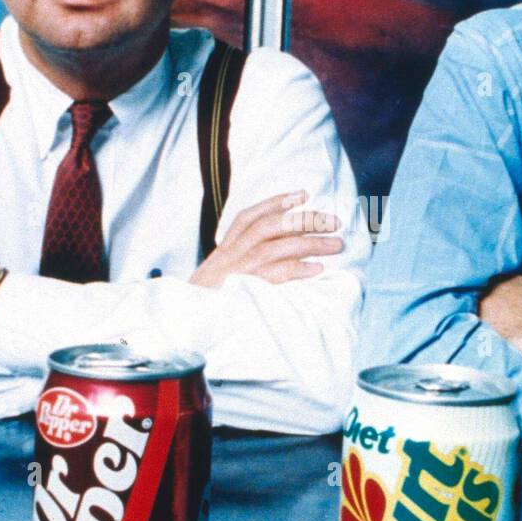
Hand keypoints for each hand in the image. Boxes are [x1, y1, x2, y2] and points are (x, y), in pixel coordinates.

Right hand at [189, 190, 342, 288]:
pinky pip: (276, 274)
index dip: (276, 202)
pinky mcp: (246, 291)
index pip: (250, 217)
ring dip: (312, 244)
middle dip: (305, 220)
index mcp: (225, 250)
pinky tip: (318, 269)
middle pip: (270, 227)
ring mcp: (239, 272)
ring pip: (278, 247)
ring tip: (337, 244)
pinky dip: (299, 269)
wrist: (184, 326)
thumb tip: (277, 253)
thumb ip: (240, 262)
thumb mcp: (217, 277)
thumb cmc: (207, 303)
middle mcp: (231, 256)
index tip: (303, 194)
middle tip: (334, 222)